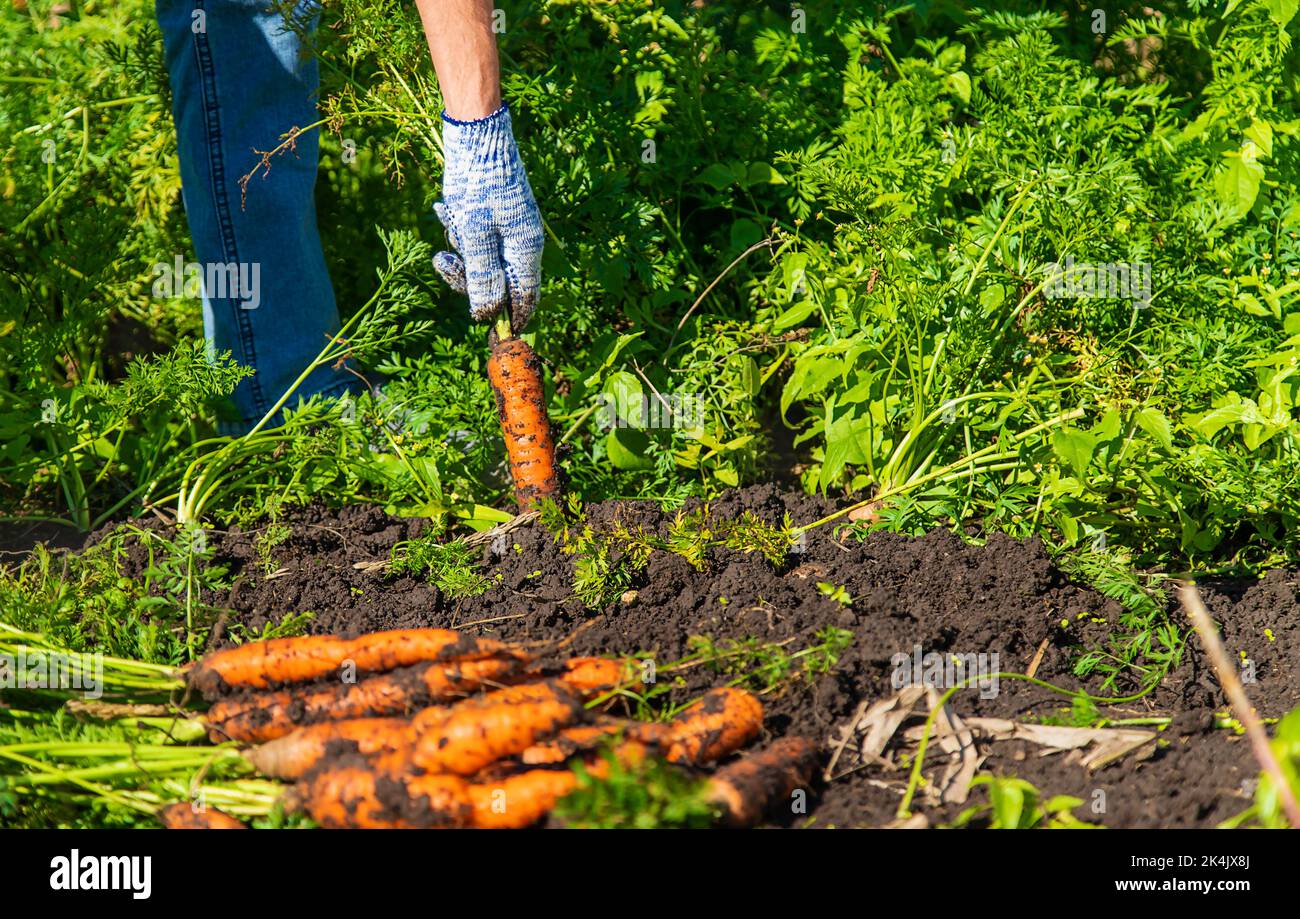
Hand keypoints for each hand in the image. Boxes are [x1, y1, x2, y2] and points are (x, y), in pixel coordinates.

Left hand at [433, 104, 543, 332]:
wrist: (477, 133)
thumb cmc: (477, 182)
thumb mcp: (474, 233)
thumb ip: (482, 276)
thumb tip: (485, 314)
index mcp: (526, 249)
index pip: (525, 299)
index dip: (508, 318)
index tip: (487, 332)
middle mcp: (523, 242)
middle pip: (499, 282)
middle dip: (468, 277)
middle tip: (443, 262)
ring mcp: (510, 229)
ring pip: (483, 261)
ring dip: (461, 249)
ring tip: (449, 217)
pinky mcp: (495, 217)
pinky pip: (476, 240)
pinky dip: (461, 231)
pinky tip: (449, 209)